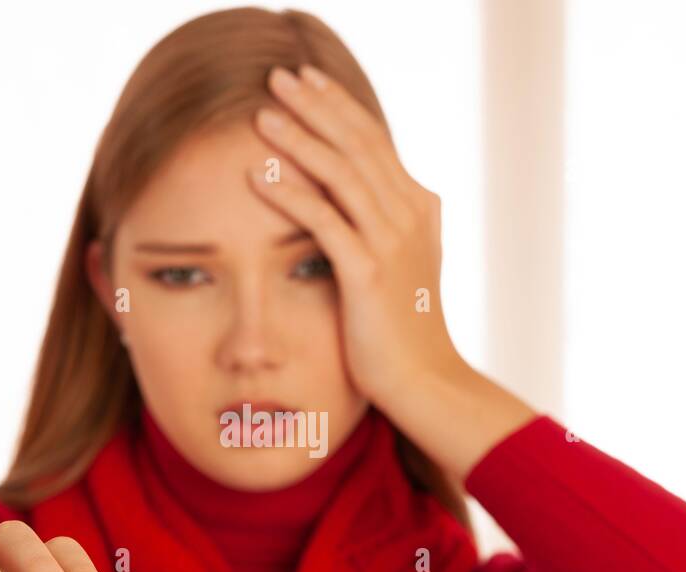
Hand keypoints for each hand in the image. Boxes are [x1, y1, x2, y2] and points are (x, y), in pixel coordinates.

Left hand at [247, 63, 462, 408]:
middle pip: (358, 143)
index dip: (339, 105)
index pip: (373, 140)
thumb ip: (385, 226)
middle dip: (317, 105)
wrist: (426, 380)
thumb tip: (358, 198)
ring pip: (342, 173)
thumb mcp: (404, 265)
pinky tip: (259, 176)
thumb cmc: (403, 329)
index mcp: (418, 208)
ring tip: (263, 113)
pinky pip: (325, 222)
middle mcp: (410, 215)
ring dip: (300, 138)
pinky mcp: (369, 274)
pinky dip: (291, 194)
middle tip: (278, 76)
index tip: (307, 80)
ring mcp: (392, 243)